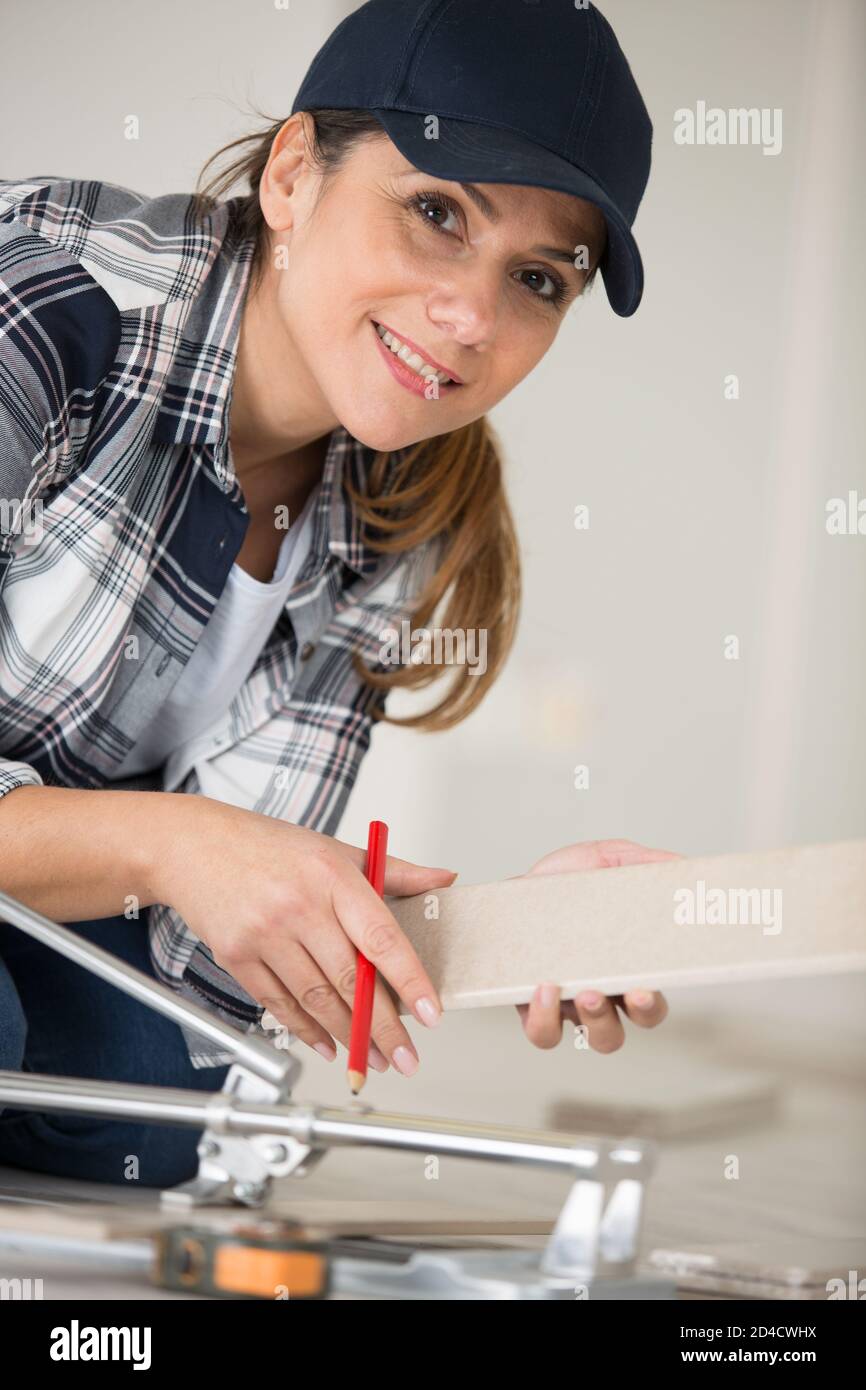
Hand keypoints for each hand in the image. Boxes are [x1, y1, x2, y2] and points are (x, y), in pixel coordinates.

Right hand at [154, 797, 456, 1073]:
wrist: (193, 846)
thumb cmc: (268, 847)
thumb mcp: (335, 849)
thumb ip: (394, 870)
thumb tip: (444, 880)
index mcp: (331, 876)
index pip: (381, 936)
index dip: (410, 979)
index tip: (431, 1012)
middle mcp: (298, 905)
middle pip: (350, 980)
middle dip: (383, 1028)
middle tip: (406, 1056)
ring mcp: (264, 933)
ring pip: (316, 999)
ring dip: (349, 1036)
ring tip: (374, 1057)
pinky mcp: (236, 956)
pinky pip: (279, 1005)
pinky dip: (307, 1032)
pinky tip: (330, 1045)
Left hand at [514, 838, 681, 1052]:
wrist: (518, 882)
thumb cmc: (565, 880)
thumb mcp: (607, 861)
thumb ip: (646, 863)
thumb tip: (684, 866)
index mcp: (623, 970)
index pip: (649, 1006)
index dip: (650, 1007)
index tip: (644, 990)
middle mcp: (596, 994)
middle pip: (617, 1033)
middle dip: (619, 1020)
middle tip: (621, 993)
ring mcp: (563, 1003)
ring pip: (585, 1037)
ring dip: (591, 1022)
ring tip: (584, 992)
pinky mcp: (530, 1004)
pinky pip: (541, 1032)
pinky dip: (544, 1020)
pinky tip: (544, 989)